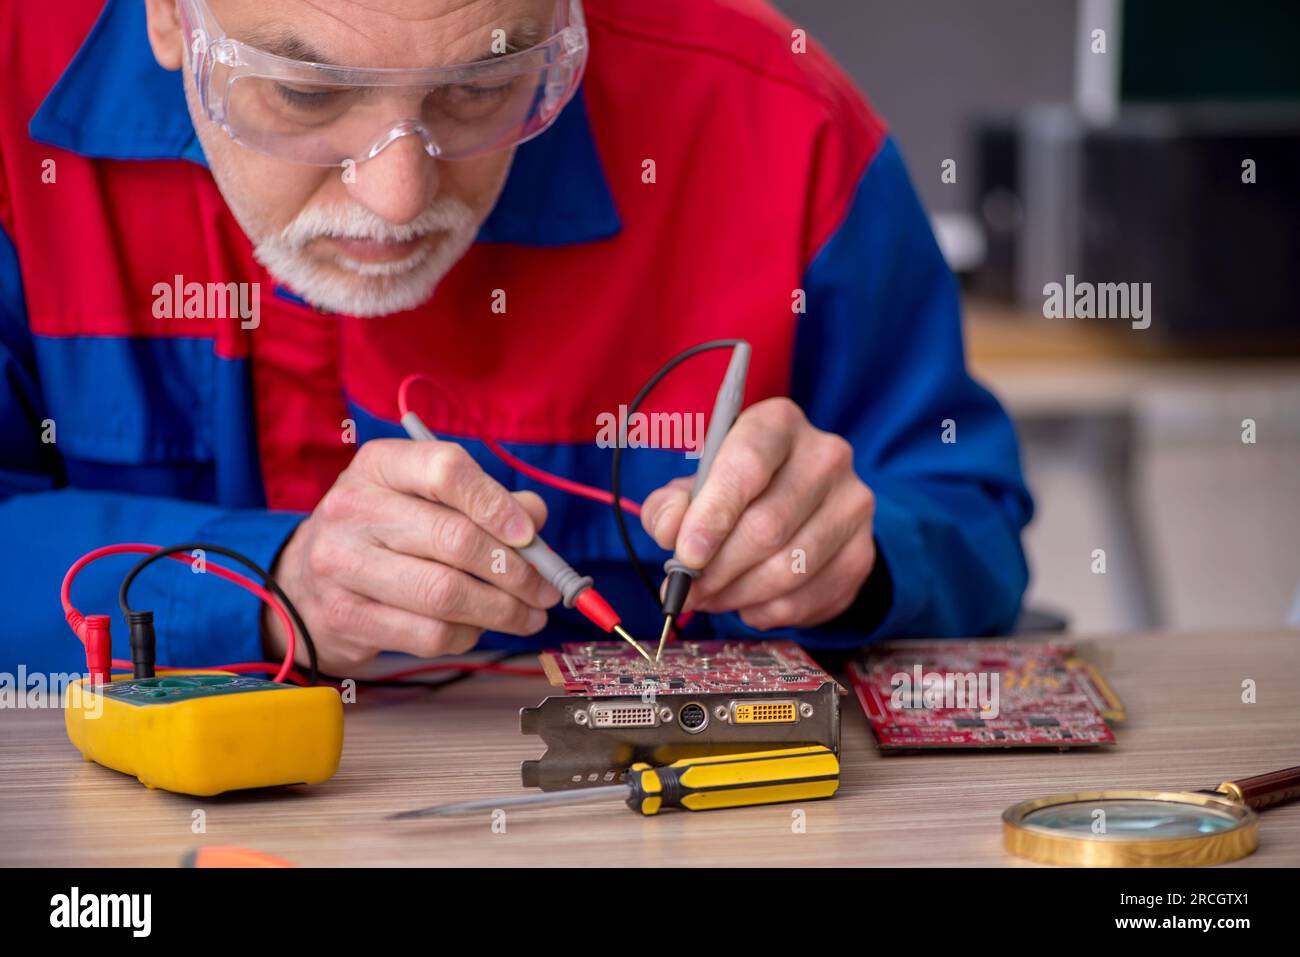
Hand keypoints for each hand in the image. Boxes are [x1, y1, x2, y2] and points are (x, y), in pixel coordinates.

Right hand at [265, 439, 560, 672]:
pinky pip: (429, 634)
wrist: (303, 580)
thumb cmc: (382, 531)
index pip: (445, 469)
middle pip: (454, 539)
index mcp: (379, 465)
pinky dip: (467, 634)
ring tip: (528, 615)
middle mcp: (353, 509)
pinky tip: (476, 627)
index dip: (496, 503)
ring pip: (446, 594)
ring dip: (502, 611)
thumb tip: (535, 518)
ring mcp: (343, 565)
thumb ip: (483, 499)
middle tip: (545, 589)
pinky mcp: (347, 617)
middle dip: (516, 571)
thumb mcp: (422, 497)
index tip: (530, 534)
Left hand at [640, 398, 874, 630]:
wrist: (803, 508)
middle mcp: (825, 456)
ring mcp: (852, 504)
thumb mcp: (697, 485)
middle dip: (718, 569)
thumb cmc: (738, 491)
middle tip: (688, 591)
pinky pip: (808, 597)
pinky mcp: (863, 552)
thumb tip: (669, 531)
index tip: (685, 556)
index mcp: (778, 424)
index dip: (712, 516)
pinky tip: (748, 603)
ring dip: (738, 595)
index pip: (747, 466)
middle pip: (767, 526)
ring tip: (712, 599)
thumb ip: (670, 505)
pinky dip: (767, 611)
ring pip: (789, 568)